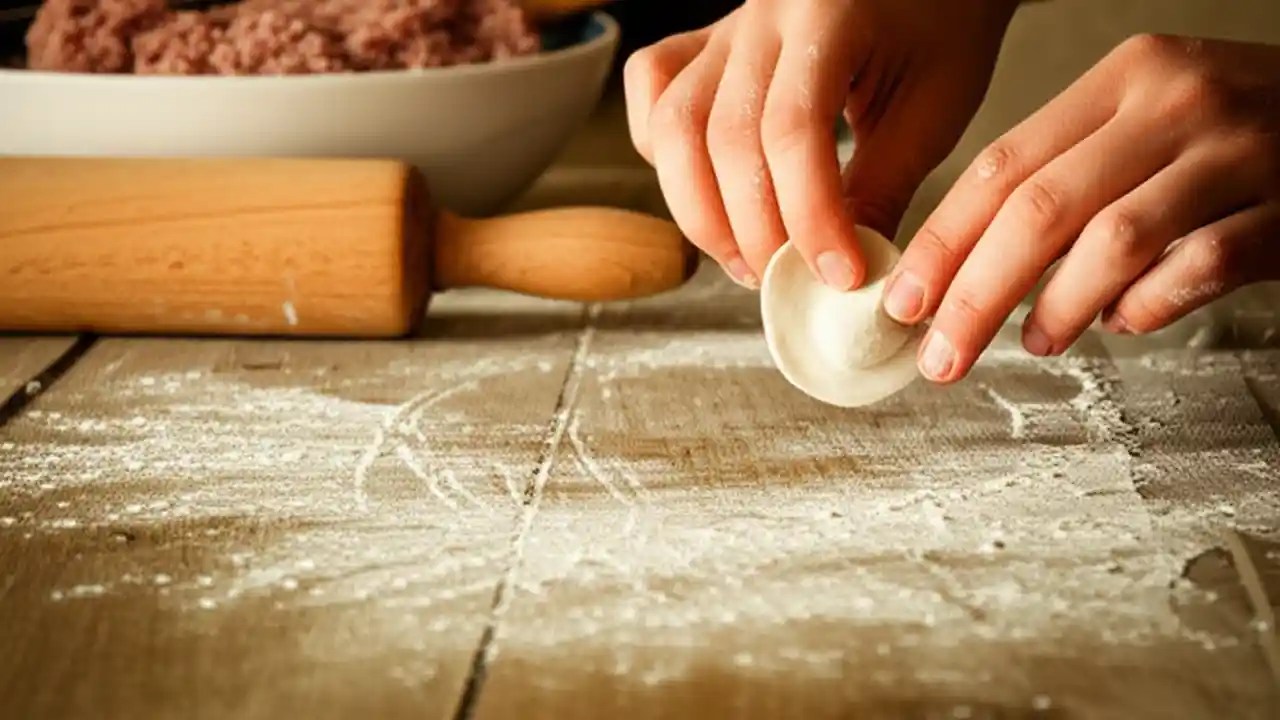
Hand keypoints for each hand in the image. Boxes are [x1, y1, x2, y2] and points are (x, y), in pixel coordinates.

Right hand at [623, 0, 1018, 289]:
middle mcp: (762, 14)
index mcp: (830, 14)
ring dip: (699, 210)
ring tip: (745, 260)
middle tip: (789, 279)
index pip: (795, 130)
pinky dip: (661, 153)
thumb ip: (883, 185)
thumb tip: (839, 274)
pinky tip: (703, 192)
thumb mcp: (935, 106)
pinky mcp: (704, 41)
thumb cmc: (940, 26)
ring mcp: (724, 27)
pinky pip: (652, 90)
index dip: (810, 216)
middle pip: (724, 136)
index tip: (839, 274)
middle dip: (753, 228)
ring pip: (671, 124)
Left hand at [885, 35, 1279, 383]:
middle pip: (1042, 209)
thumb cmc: (1238, 130)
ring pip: (1113, 242)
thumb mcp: (1147, 119)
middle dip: (975, 294)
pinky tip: (1122, 324)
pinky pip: (1199, 268)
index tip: (905, 299)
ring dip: (1056, 308)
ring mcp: (1239, 153)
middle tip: (942, 353)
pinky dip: (1148, 307)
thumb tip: (973, 267)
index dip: (944, 241)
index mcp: (1124, 78)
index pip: (1003, 165)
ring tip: (1036, 341)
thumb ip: (1068, 174)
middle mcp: (1176, 105)